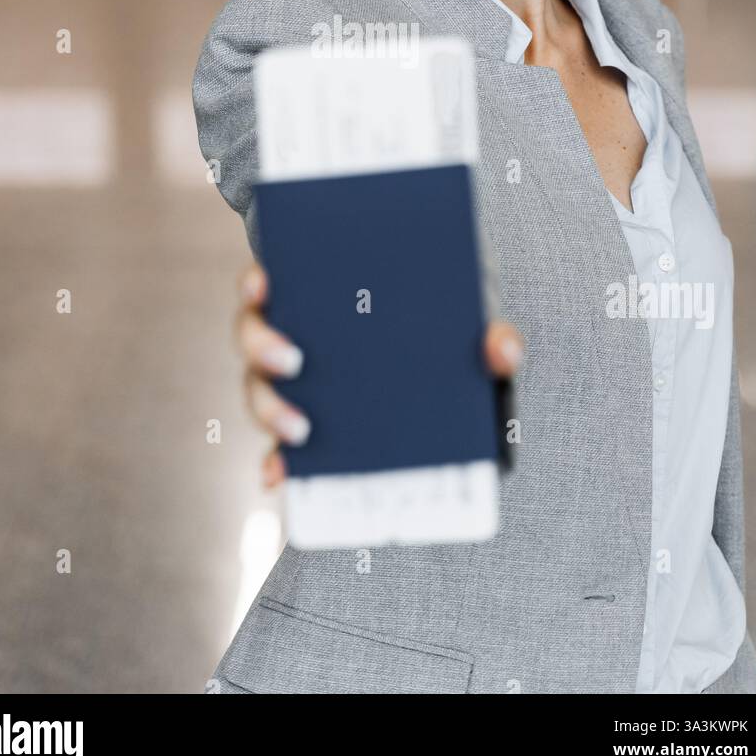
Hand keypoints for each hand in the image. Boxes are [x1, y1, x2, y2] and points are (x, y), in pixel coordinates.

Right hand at [234, 262, 524, 489]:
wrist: (448, 375)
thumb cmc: (447, 332)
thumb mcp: (470, 323)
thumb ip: (491, 333)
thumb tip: (501, 350)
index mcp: (325, 295)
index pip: (273, 279)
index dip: (257, 281)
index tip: (261, 286)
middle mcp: (296, 334)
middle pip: (254, 333)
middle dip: (263, 346)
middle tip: (294, 361)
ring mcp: (294, 384)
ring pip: (257, 389)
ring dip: (270, 408)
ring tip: (301, 431)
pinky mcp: (302, 428)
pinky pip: (274, 445)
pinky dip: (273, 462)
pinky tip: (281, 476)